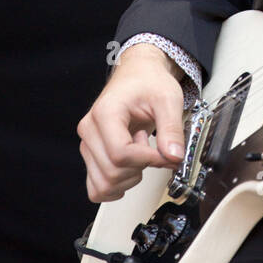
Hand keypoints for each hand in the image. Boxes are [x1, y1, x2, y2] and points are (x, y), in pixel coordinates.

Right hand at [76, 45, 186, 202]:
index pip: (120, 153)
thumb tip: (174, 157)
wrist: (138, 75)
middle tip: (151, 146)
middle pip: (112, 172)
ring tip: (139, 153)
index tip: (165, 153)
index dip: (148, 159)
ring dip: (129, 179)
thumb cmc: (148, 82)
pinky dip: (117, 187)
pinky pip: (97, 188)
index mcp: (105, 113)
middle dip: (140, 167)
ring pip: (103, 185)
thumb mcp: (168, 99)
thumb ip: (172, 129)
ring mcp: (88, 144)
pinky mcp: (92, 155)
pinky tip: (131, 168)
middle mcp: (90, 130)